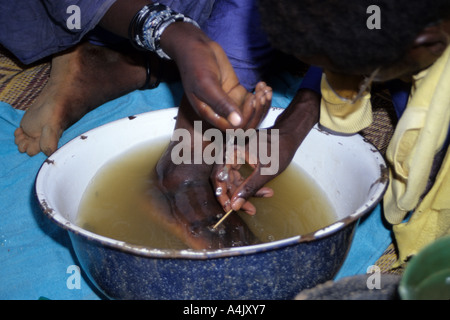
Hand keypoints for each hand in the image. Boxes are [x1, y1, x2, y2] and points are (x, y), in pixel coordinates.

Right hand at [161, 22, 265, 129]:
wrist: (196, 47)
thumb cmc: (196, 64)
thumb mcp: (207, 84)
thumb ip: (221, 104)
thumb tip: (237, 123)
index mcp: (210, 114)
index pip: (233, 128)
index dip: (247, 117)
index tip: (252, 98)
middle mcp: (220, 112)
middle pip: (244, 124)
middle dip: (257, 112)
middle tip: (262, 94)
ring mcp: (230, 103)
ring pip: (250, 114)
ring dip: (261, 105)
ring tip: (265, 89)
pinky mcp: (237, 93)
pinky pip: (252, 102)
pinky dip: (260, 96)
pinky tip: (263, 85)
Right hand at [211, 89, 320, 214]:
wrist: (288, 136)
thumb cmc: (279, 149)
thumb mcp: (266, 172)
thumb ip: (249, 188)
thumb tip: (235, 205)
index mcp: (232, 152)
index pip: (219, 177)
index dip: (222, 195)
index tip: (230, 209)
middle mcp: (229, 153)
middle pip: (223, 180)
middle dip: (234, 197)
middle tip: (249, 209)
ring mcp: (234, 157)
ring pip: (231, 181)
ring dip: (242, 194)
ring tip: (255, 205)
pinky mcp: (240, 160)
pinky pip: (238, 177)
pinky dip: (247, 187)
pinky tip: (262, 193)